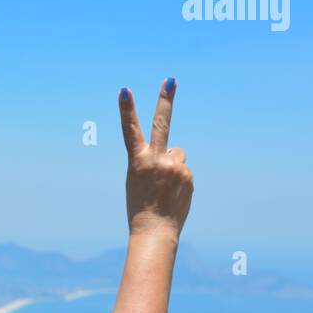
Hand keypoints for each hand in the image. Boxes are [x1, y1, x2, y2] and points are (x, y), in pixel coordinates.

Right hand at [120, 80, 193, 240]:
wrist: (155, 233)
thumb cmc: (141, 208)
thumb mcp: (139, 181)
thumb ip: (154, 161)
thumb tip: (177, 152)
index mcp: (137, 162)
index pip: (130, 131)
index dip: (126, 110)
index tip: (124, 90)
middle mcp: (157, 161)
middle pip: (162, 124)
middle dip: (165, 100)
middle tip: (171, 80)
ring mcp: (174, 167)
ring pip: (177, 155)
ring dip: (173, 166)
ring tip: (164, 189)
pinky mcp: (188, 176)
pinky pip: (184, 170)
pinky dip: (179, 181)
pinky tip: (172, 196)